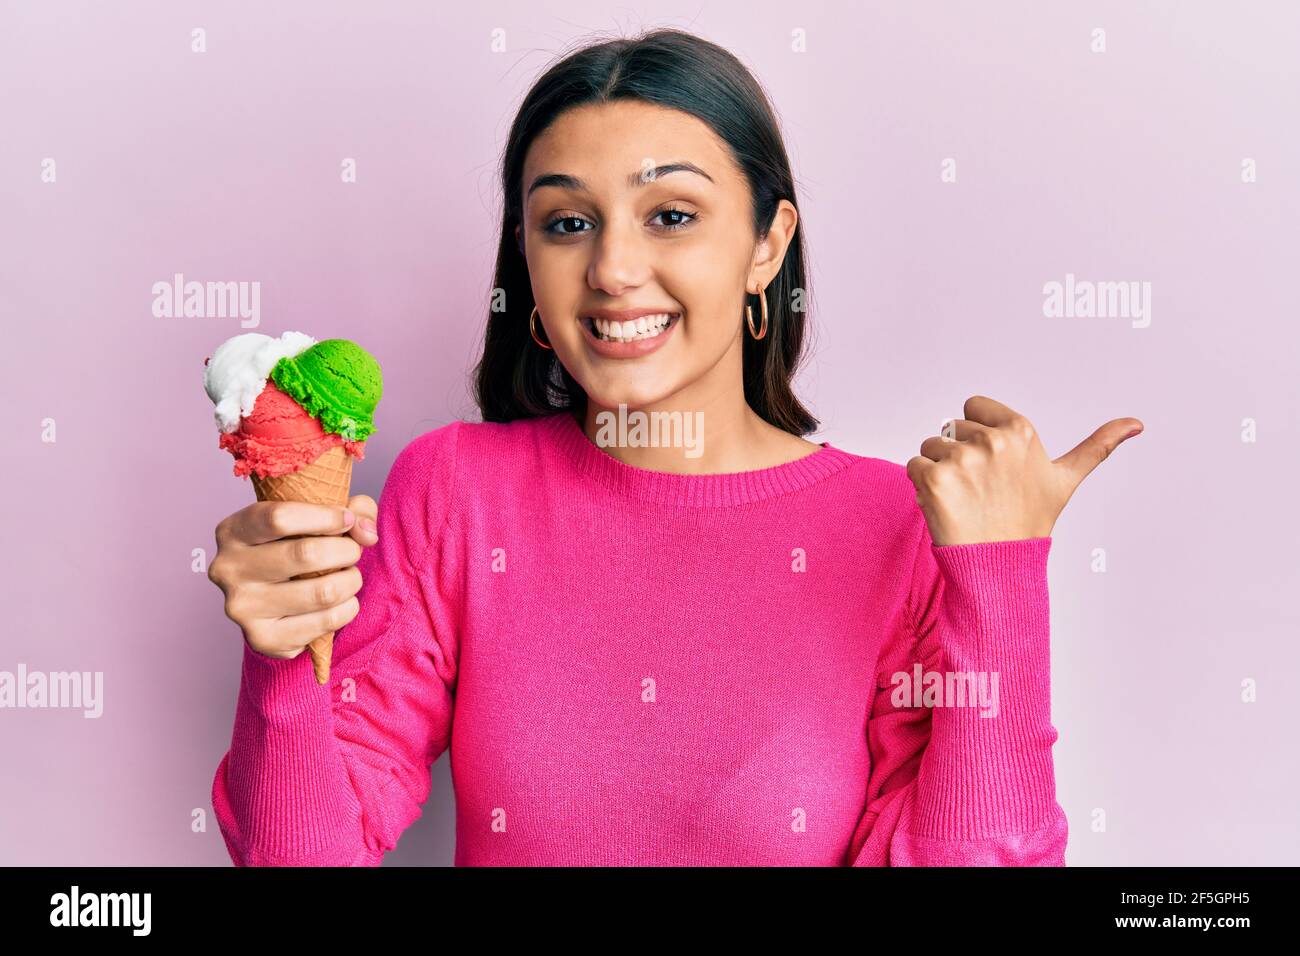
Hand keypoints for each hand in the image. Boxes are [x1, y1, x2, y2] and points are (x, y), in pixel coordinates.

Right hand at [207, 494, 379, 658]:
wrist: (275, 597)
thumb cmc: (298, 545)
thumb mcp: (318, 516)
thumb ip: (353, 510)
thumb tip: (366, 532)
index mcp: (234, 531)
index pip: (279, 518)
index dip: (324, 517)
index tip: (347, 519)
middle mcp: (228, 570)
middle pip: (305, 554)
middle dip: (346, 550)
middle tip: (352, 551)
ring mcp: (243, 608)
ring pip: (322, 592)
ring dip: (350, 580)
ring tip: (348, 576)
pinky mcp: (263, 639)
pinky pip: (326, 622)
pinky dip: (347, 608)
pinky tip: (341, 601)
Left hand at [906, 395, 1142, 545]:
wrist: (999, 564)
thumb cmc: (1029, 520)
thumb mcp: (1065, 479)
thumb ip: (1098, 446)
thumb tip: (1137, 423)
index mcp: (1019, 429)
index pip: (972, 407)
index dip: (977, 435)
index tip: (994, 466)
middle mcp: (992, 440)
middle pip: (949, 428)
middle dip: (959, 455)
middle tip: (981, 489)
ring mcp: (962, 459)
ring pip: (929, 447)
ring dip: (939, 471)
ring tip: (965, 499)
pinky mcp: (934, 479)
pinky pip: (913, 467)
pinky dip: (922, 486)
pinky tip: (946, 506)